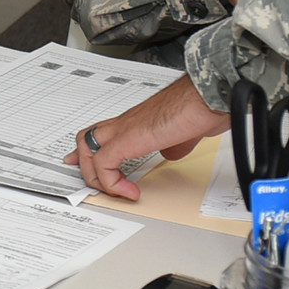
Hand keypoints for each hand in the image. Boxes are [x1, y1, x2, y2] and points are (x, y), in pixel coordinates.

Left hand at [68, 77, 218, 200]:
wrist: (207, 96)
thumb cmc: (201, 106)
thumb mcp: (184, 133)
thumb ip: (174, 143)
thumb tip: (171, 152)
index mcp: (137, 121)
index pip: (100, 131)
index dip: (88, 150)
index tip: (80, 161)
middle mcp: (126, 122)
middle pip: (85, 139)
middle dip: (86, 166)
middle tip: (96, 184)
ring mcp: (125, 128)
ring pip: (88, 149)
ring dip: (97, 177)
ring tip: (117, 192)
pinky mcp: (129, 138)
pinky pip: (105, 163)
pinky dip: (113, 183)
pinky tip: (131, 191)